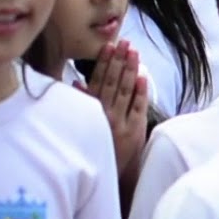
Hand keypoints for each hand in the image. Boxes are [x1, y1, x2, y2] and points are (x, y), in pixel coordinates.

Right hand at [78, 41, 148, 176]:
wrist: (108, 175)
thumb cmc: (95, 147)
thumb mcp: (82, 125)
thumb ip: (82, 103)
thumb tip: (76, 83)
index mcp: (91, 110)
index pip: (98, 80)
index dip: (104, 62)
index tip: (109, 46)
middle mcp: (104, 113)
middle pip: (113, 81)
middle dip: (119, 60)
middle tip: (125, 43)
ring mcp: (120, 121)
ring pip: (126, 90)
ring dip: (130, 70)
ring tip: (134, 53)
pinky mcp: (134, 130)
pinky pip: (138, 107)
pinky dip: (140, 91)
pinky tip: (142, 76)